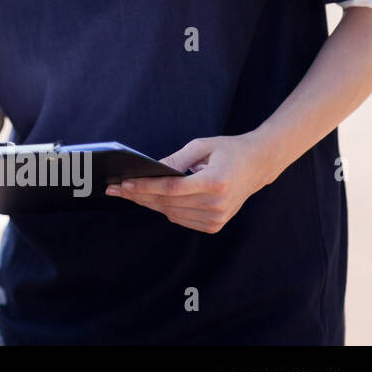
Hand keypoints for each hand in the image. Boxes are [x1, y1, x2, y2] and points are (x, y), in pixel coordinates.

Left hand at [105, 133, 276, 232]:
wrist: (258, 165)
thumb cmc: (229, 151)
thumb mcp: (202, 146)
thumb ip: (175, 159)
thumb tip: (150, 169)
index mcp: (215, 183)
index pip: (171, 189)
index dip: (144, 187)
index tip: (122, 184)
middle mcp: (217, 204)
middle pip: (167, 203)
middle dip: (138, 195)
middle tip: (114, 189)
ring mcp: (217, 217)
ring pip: (170, 213)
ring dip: (147, 203)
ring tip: (126, 194)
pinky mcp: (215, 225)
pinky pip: (180, 219)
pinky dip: (164, 209)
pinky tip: (149, 200)